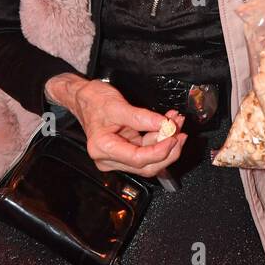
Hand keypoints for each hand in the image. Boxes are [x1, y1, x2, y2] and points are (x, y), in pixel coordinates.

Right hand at [61, 77, 186, 177]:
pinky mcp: (126, 150)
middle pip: (146, 165)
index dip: (159, 151)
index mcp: (103, 148)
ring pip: (150, 159)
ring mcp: (118, 156)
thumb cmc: (93, 101)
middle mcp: (109, 158)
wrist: (83, 98)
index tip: (173, 137)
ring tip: (176, 122)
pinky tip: (168, 125)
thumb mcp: (118, 106)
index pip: (137, 159)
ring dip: (167, 143)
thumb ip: (142, 117)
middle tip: (181, 132)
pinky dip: (160, 138)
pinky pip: (147, 150)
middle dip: (168, 150)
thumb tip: (164, 125)